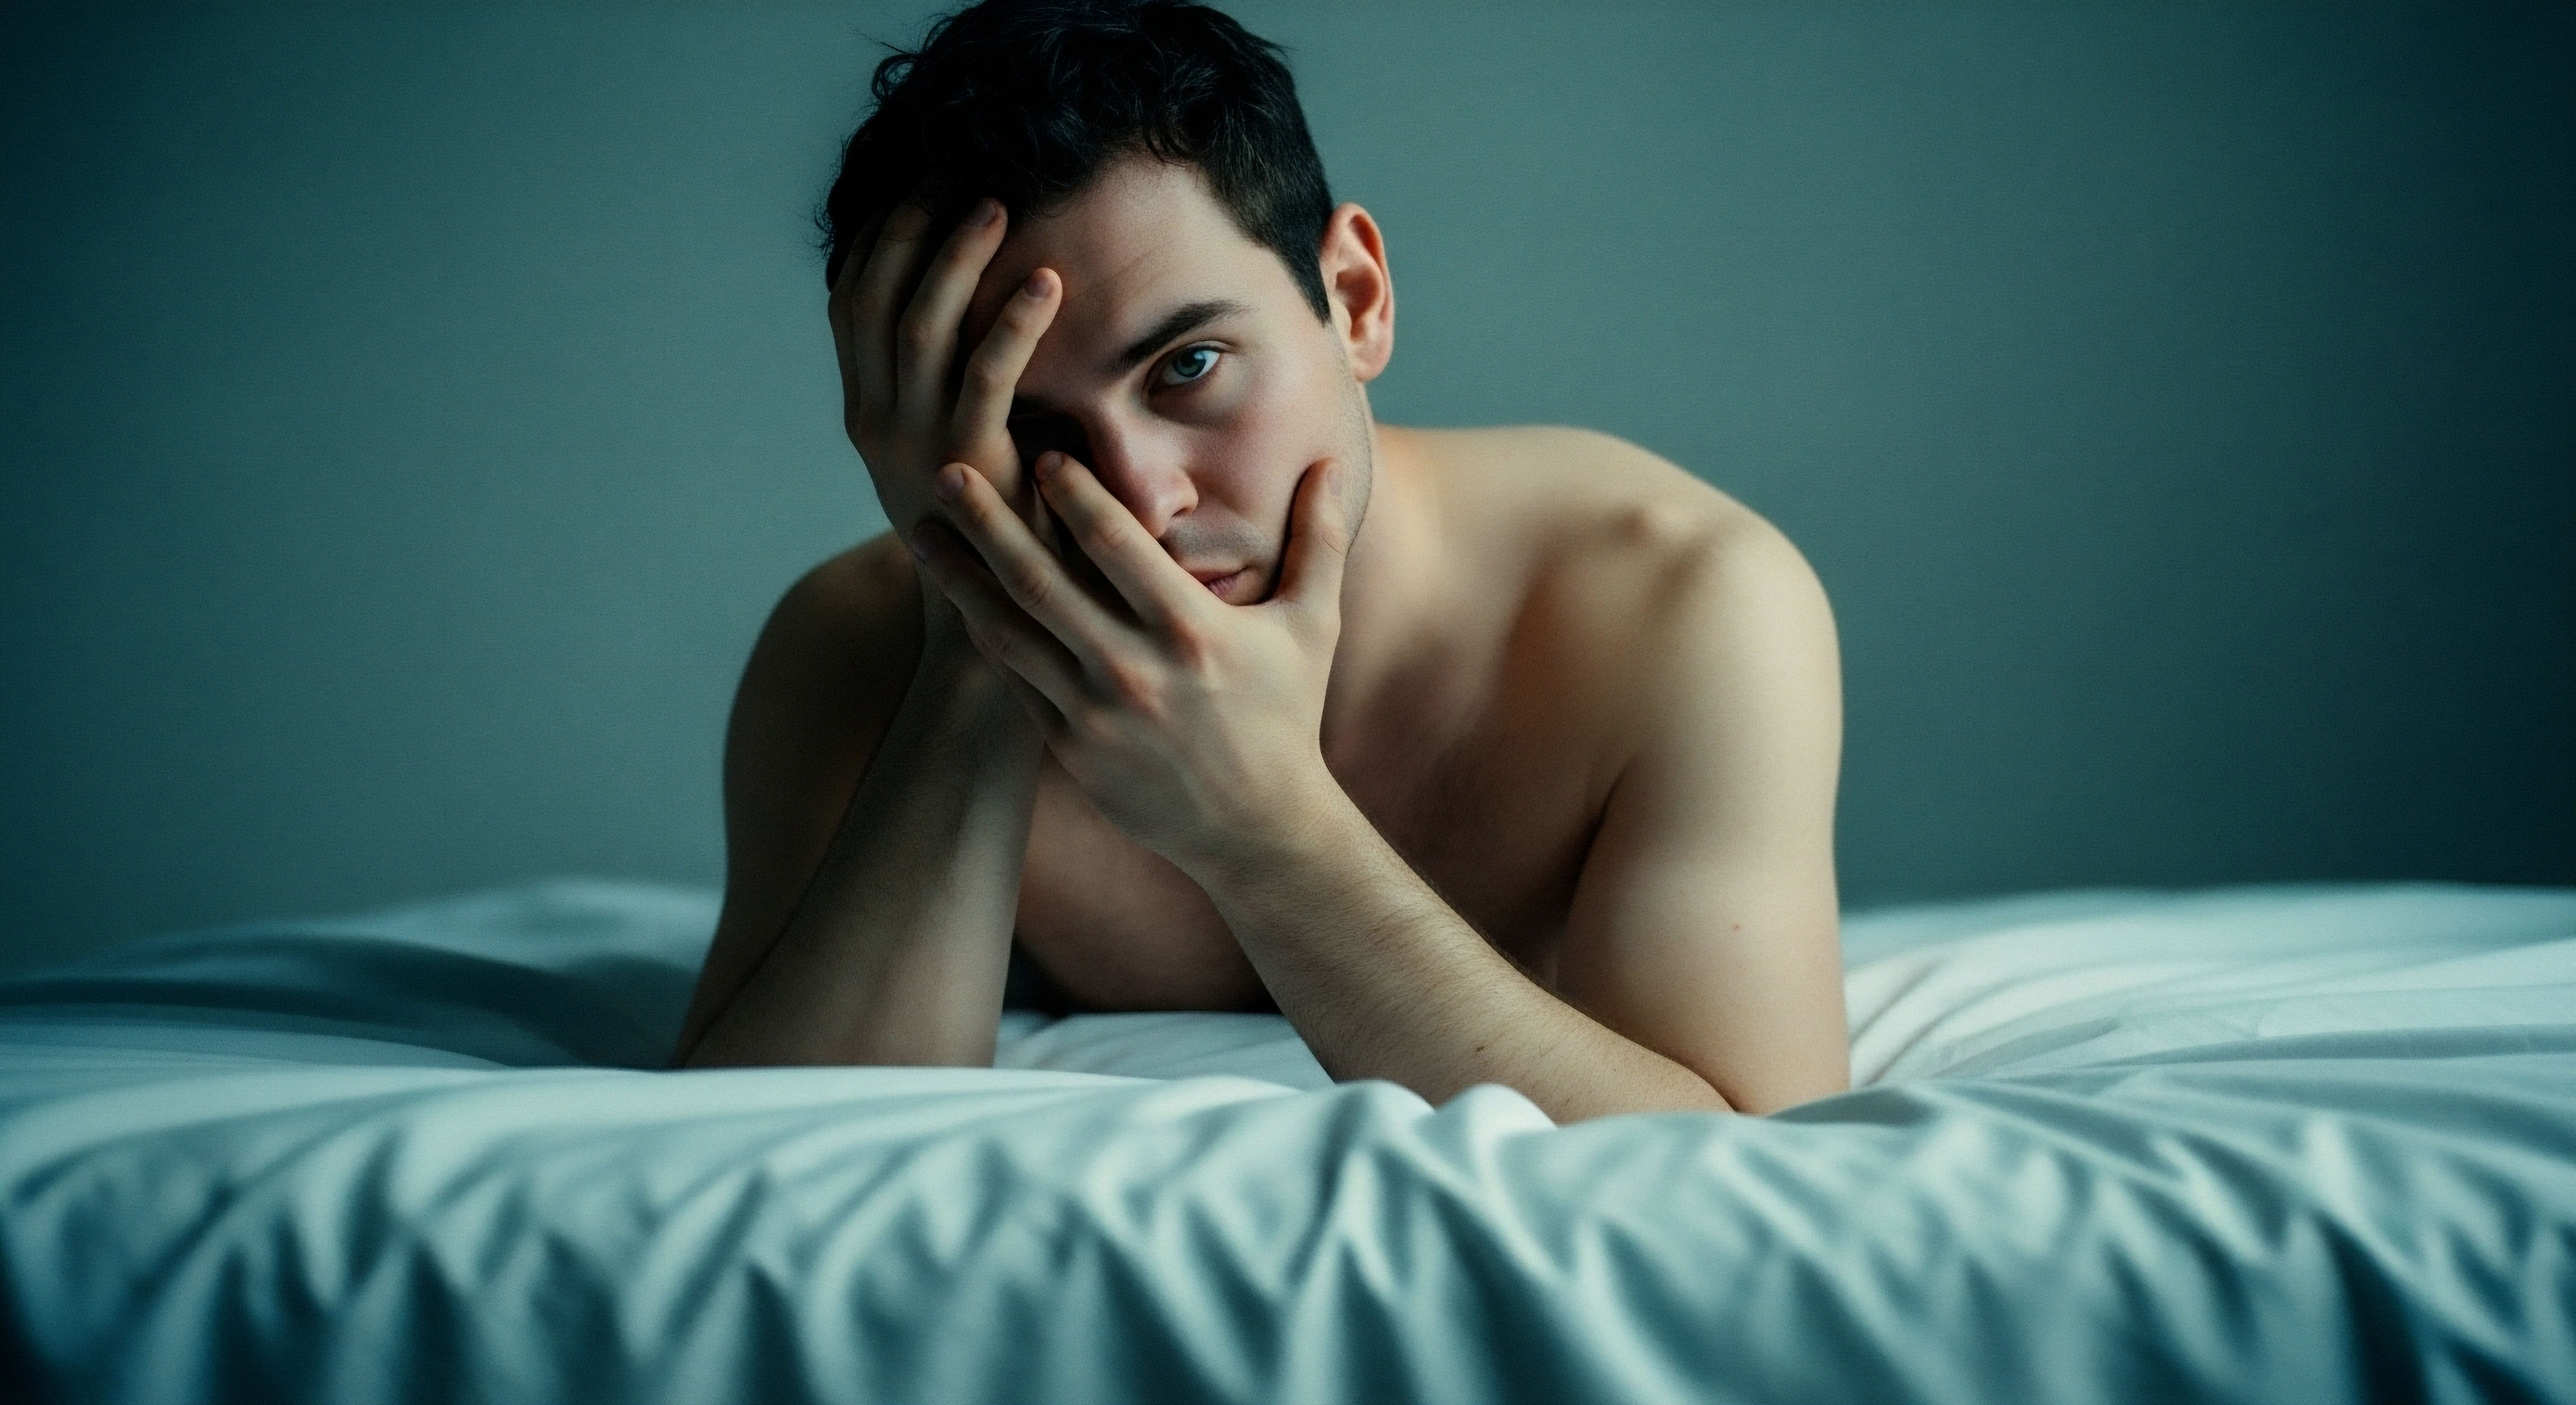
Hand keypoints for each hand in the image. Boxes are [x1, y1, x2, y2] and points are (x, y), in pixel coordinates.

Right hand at [829, 199, 1062, 630]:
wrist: (1004, 621)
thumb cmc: (998, 524)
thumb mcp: (958, 446)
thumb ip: (954, 386)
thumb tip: (975, 309)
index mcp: (867, 414)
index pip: (850, 306)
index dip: (876, 241)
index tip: (912, 187)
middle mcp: (875, 424)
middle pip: (876, 301)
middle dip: (911, 230)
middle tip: (955, 177)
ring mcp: (914, 444)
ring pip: (921, 325)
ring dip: (959, 258)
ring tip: (998, 208)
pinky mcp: (969, 462)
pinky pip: (986, 372)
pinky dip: (1015, 319)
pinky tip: (1048, 280)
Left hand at [907, 450, 1351, 870]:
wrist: (1259, 829)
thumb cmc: (1287, 716)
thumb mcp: (1313, 626)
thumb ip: (1318, 540)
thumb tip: (1333, 460)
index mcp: (1192, 631)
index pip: (1117, 545)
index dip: (1074, 491)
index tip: (1041, 447)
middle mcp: (1135, 670)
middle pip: (1042, 580)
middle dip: (988, 521)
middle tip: (946, 470)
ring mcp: (1096, 714)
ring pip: (1010, 632)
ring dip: (960, 578)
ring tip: (920, 531)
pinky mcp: (1071, 748)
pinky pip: (1014, 681)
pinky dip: (981, 636)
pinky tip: (954, 599)